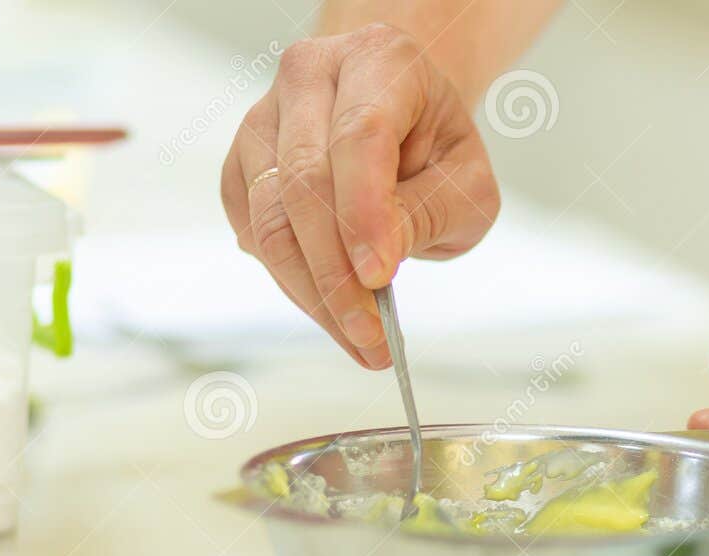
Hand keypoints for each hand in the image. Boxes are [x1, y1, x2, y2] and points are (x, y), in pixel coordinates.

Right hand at [221, 23, 499, 367]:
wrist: (402, 121)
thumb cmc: (437, 149)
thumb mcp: (466, 183)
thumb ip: (428, 214)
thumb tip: (374, 264)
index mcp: (378, 62)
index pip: (360, 135)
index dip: (364, 212)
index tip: (379, 277)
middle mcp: (310, 77)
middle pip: (304, 181)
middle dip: (336, 273)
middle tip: (372, 336)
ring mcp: (264, 118)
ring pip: (270, 217)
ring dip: (312, 292)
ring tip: (360, 340)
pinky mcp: (242, 165)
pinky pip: (253, 234)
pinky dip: (292, 283)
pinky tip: (332, 310)